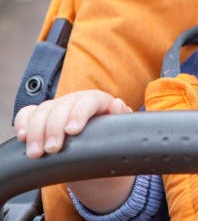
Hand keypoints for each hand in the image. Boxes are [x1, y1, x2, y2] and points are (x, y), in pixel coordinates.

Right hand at [14, 89, 132, 157]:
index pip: (89, 100)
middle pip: (62, 106)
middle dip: (53, 128)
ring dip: (35, 132)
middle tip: (51, 149)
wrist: (98, 150)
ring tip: (36, 152)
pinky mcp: (42, 116)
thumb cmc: (110, 140)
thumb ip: (120, 119)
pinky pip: (28, 113)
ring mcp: (58, 107)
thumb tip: (117, 105)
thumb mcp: (120, 131)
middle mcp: (77, 101)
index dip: (79, 114)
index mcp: (99, 101)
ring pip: (43, 111)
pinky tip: (23, 137)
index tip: (72, 131)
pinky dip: (23, 123)